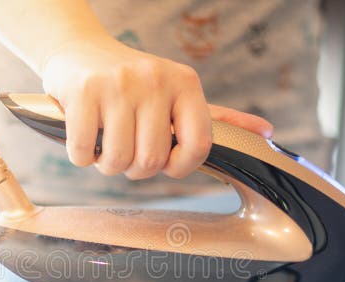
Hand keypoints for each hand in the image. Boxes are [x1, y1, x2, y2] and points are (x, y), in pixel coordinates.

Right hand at [42, 37, 272, 179]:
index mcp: (185, 83)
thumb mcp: (177, 93)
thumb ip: (218, 118)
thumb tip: (267, 133)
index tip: (164, 162)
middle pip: (151, 161)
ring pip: (117, 161)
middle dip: (134, 169)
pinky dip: (80, 156)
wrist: (78, 50)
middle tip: (126, 149)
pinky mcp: (83, 91)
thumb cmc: (132, 83)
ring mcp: (118, 84)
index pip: (199, 146)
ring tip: (104, 141)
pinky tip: (84, 135)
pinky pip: (84, 153)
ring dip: (106, 164)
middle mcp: (155, 80)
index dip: (179, 167)